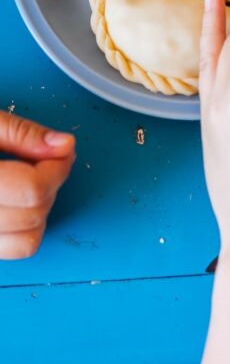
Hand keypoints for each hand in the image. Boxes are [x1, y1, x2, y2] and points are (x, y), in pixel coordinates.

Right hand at [0, 112, 74, 259]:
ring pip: (27, 241)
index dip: (56, 167)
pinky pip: (12, 249)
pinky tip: (16, 200)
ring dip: (39, 209)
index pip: (33, 189)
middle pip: (34, 215)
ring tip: (28, 179)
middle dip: (51, 183)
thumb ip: (22, 134)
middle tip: (47, 157)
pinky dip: (22, 227)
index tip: (61, 148)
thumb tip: (64, 145)